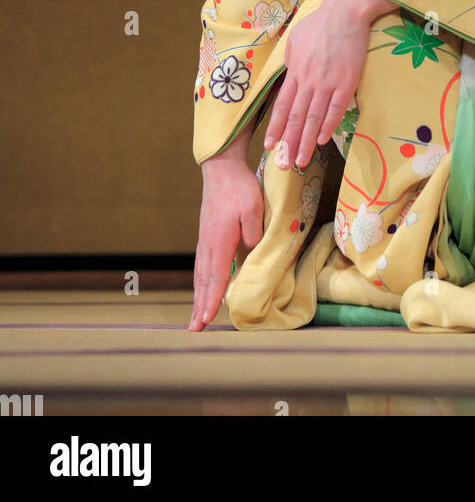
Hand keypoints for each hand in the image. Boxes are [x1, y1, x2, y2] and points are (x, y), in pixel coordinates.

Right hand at [188, 151, 263, 331]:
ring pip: (200, 276)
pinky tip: (201, 291)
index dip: (212, 300)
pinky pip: (202, 267)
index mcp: (220, 241)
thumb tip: (252, 253)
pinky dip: (200, 284)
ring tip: (195, 319)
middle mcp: (208, 245)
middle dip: (200, 307)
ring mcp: (204, 242)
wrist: (221, 170)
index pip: (216, 276)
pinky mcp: (205, 238)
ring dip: (198, 299)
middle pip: (204, 282)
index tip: (206, 320)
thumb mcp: (253, 207)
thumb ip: (253, 232)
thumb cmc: (240, 188)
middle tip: (194, 331)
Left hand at [264, 0, 392, 170]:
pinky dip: (328, 125)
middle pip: (296, 117)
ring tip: (300, 159)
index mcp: (295, 71)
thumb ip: (290, 60)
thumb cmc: (320, 23)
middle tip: (284, 163)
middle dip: (288, 142)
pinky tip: (321, 139)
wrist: (345, 11)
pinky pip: (336, 108)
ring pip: (313, 117)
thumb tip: (287, 73)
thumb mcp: (295, 39)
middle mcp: (308, 80)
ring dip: (305, 141)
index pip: (282, 106)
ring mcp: (327, 82)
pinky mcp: (347, 82)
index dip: (275, 127)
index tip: (270, 145)